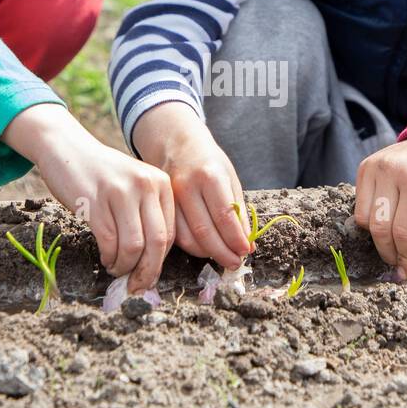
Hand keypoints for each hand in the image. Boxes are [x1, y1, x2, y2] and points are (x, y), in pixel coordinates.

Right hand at [4, 104, 174, 293]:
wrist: (67, 149)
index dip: (160, 261)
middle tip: (136, 286)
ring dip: (125, 267)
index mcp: (160, 183)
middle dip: (147, 272)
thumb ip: (148, 213)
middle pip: (157, 243)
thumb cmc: (102, 175)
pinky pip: (109, 242)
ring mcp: (120, 192)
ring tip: (116, 269)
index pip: (171, 233)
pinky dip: (108, 258)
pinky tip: (105, 259)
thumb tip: (152, 262)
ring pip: (133, 246)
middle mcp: (145, 185)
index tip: (148, 275)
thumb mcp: (135, 185)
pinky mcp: (95, 201)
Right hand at [133, 103, 251, 270]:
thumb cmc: (208, 162)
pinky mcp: (158, 207)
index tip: (246, 252)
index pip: (224, 216)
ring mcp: (169, 198)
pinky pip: (175, 236)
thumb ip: (238, 211)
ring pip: (187, 238)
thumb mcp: (229, 178)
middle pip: (204, 231)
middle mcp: (186, 186)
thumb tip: (248, 244)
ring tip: (223, 257)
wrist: (176, 144)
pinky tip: (204, 248)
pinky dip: (192, 247)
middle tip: (235, 263)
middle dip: (222, 253)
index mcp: (209, 176)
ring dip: (207, 253)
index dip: (236, 239)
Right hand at [354, 131, 406, 283]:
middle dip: (390, 253)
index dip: (405, 259)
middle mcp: (392, 171)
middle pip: (380, 229)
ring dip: (380, 237)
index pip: (403, 233)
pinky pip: (360, 206)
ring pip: (364, 220)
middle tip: (401, 263)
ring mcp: (375, 167)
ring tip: (399, 238)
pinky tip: (391, 216)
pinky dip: (373, 219)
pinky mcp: (365, 166)